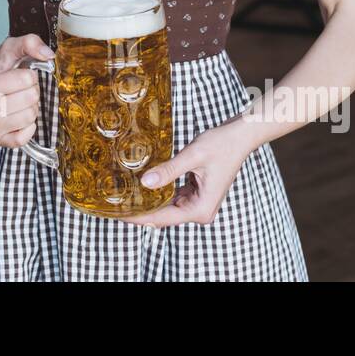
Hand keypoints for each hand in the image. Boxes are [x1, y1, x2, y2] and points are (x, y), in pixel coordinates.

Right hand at [0, 34, 52, 147]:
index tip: (19, 75)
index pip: (26, 79)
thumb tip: (48, 55)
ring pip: (30, 117)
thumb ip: (30, 43)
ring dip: (30, 107)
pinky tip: (19, 117)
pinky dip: (27, 127)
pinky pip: (23, 138)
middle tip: (20, 89)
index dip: (29, 75)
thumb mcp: (11, 48)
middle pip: (31, 99)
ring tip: (18, 101)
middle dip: (31, 91)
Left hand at [123, 123, 247, 227]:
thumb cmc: (221, 145)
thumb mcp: (192, 156)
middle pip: (163, 216)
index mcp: (200, 209)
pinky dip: (159, 194)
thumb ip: (169, 170)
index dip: (139, 217)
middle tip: (115, 206)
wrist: (239, 137)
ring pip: (167, 208)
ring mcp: (198, 205)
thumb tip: (145, 182)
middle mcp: (200, 212)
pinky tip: (142, 188)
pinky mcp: (196, 196)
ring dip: (149, 202)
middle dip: (141, 211)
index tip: (119, 215)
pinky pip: (173, 199)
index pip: (162, 218)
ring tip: (123, 198)